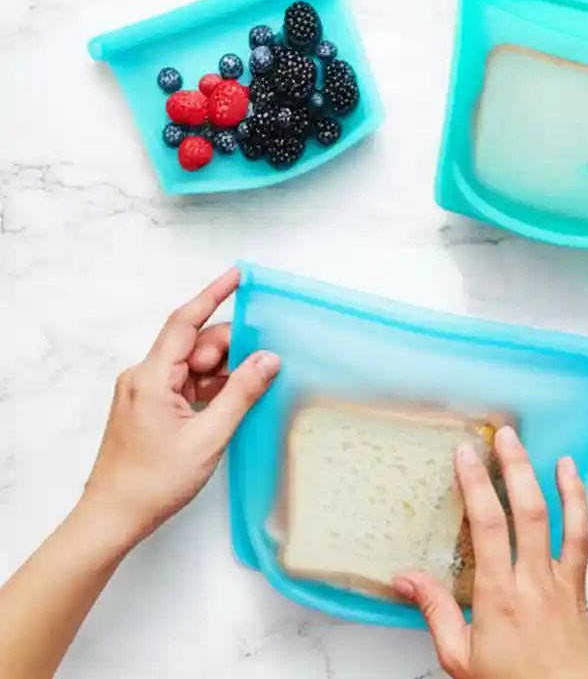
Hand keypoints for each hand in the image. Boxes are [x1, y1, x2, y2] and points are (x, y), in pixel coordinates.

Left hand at [81, 268, 279, 541]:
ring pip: (192, 365)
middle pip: (194, 344)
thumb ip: (241, 393)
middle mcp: (143, 377)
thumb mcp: (209, 436)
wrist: (115, 515)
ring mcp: (144, 391)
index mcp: (150, 377)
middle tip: (264, 364)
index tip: (238, 276)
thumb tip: (269, 359)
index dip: (213, 294)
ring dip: (222, 373)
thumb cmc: (153, 482)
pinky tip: (231, 402)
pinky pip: (186, 383)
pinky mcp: (150, 406)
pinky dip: (211, 388)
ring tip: (249, 391)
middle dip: (230, 349)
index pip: (185, 322)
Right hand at [395, 427, 587, 678]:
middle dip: (511, 468)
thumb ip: (435, 612)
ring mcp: (560, 580)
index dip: (476, 486)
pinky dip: (578, 502)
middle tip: (500, 435)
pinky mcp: (578, 585)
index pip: (486, 528)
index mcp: (498, 597)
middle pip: (524, 512)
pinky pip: (582, 536)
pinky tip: (571, 478)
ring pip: (556, 518)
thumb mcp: (460, 658)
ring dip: (543, 477)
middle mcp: (532, 582)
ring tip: (531, 446)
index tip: (464, 455)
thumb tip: (405, 577)